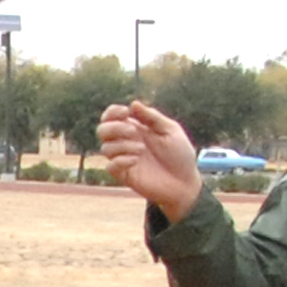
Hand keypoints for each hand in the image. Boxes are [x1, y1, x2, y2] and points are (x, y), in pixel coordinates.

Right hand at [98, 100, 200, 216]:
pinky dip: (121, 160)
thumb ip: (152, 117)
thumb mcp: (170, 130)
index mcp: (136, 128)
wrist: (185, 182)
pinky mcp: (124, 175)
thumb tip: (133, 104)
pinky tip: (136, 161)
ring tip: (141, 149)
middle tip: (133, 131)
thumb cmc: (180, 155)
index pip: (112, 116)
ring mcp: (124, 159)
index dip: (112, 111)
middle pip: (102, 130)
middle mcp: (126, 142)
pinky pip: (110, 166)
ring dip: (122, 145)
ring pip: (105, 148)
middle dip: (115, 127)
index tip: (126, 112)